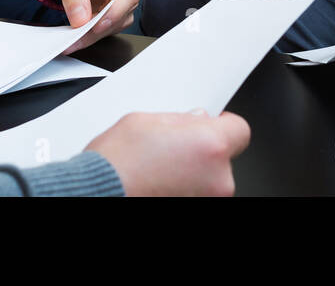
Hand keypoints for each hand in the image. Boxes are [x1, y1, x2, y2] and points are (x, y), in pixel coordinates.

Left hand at [44, 0, 139, 54]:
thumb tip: (80, 21)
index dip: (117, 11)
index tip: (97, 26)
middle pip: (124, 12)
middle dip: (101, 29)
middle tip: (76, 40)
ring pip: (117, 23)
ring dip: (96, 35)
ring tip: (73, 40)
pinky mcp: (110, 11)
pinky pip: (107, 27)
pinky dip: (92, 35)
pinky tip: (77, 37)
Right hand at [86, 110, 250, 195]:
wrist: (94, 198)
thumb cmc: (115, 165)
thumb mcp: (144, 121)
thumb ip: (179, 120)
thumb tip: (195, 120)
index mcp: (210, 145)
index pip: (240, 129)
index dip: (223, 125)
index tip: (211, 125)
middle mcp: (218, 179)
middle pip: (223, 157)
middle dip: (202, 152)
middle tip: (173, 150)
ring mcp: (207, 202)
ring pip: (210, 181)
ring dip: (193, 176)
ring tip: (160, 173)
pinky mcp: (196, 214)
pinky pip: (197, 196)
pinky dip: (184, 193)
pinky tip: (159, 187)